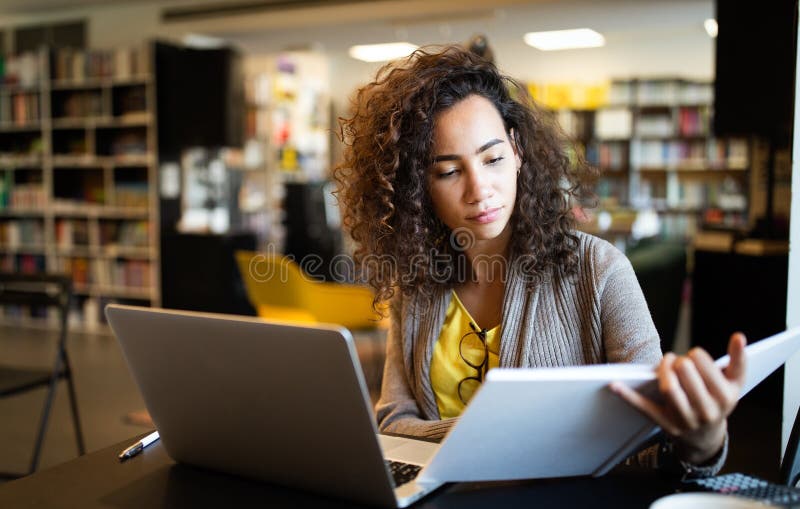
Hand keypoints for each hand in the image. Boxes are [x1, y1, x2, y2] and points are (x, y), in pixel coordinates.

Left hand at [611, 333, 746, 463]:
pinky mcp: (666, 425)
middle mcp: (707, 410)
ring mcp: (686, 419)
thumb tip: (739, 336)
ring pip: (669, 389)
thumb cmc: (718, 400)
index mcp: (725, 397)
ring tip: (665, 363)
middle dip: (679, 361)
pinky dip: (628, 397)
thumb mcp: (735, 384)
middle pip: (685, 374)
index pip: (704, 365)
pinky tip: (614, 385)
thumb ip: (738, 360)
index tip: (693, 356)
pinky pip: (645, 408)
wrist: (707, 438)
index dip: (695, 355)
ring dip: (663, 370)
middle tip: (678, 361)